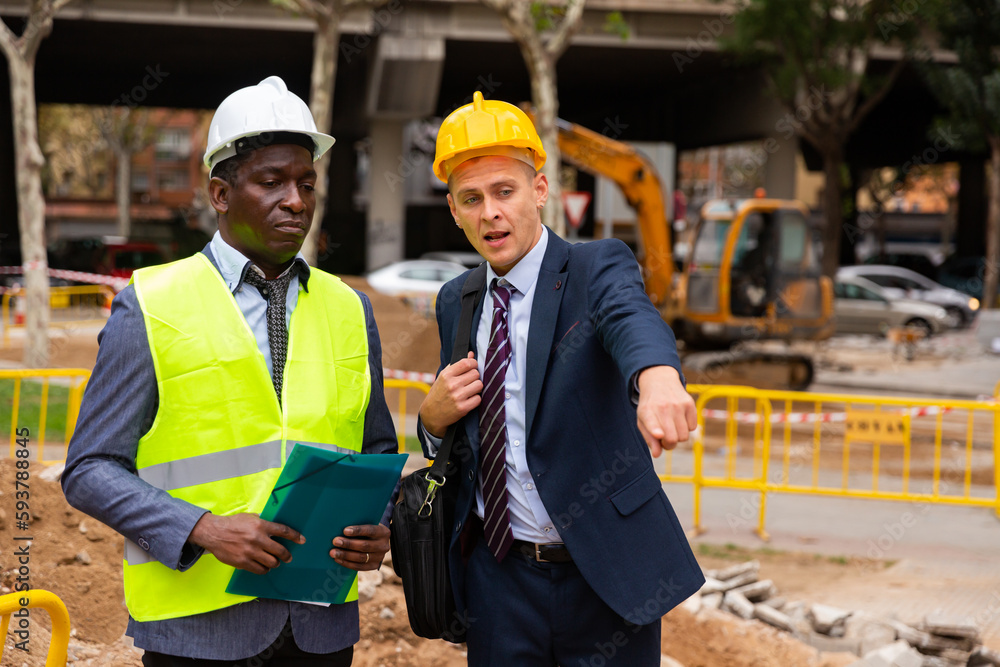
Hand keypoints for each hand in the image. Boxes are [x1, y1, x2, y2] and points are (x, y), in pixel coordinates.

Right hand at [188, 512, 304, 574]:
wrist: (214, 533)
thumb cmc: (232, 524)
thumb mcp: (249, 517)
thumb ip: (263, 522)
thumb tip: (275, 526)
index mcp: (260, 525)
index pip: (283, 531)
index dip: (295, 536)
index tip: (302, 540)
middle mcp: (257, 538)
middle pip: (279, 550)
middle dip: (286, 555)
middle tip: (288, 557)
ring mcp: (250, 551)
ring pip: (271, 562)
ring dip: (275, 563)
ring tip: (274, 562)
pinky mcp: (242, 562)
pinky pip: (259, 569)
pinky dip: (264, 569)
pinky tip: (264, 566)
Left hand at [331, 524, 389, 570]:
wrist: (377, 542)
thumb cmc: (367, 531)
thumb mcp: (367, 525)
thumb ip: (358, 525)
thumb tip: (339, 527)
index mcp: (383, 532)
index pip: (371, 530)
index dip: (358, 531)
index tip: (345, 530)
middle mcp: (384, 545)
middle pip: (365, 545)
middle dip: (348, 544)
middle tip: (335, 541)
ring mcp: (380, 557)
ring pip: (361, 557)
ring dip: (345, 555)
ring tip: (333, 552)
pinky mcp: (374, 566)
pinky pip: (359, 567)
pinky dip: (347, 563)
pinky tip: (338, 559)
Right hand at [419, 352, 481, 436]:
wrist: (431, 414)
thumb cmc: (438, 393)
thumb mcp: (443, 377)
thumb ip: (457, 365)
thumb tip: (471, 354)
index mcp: (446, 375)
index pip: (467, 363)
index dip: (474, 364)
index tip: (473, 367)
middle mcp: (452, 385)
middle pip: (476, 374)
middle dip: (474, 377)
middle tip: (469, 382)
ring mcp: (458, 397)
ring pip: (479, 385)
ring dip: (476, 388)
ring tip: (470, 390)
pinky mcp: (463, 408)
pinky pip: (479, 399)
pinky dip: (476, 399)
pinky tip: (469, 400)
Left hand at [636, 366, 697, 456]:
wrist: (660, 381)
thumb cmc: (650, 406)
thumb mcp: (643, 420)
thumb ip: (649, 439)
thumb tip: (657, 454)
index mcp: (647, 412)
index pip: (652, 423)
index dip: (655, 431)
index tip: (659, 434)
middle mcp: (663, 408)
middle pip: (673, 439)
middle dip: (669, 444)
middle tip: (664, 437)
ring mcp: (678, 405)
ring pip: (684, 436)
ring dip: (678, 436)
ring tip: (671, 427)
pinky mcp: (689, 403)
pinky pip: (693, 428)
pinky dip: (687, 427)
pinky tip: (679, 418)